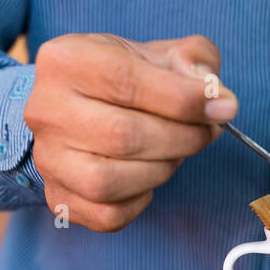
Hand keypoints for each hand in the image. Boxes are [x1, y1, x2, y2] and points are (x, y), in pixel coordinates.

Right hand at [24, 33, 236, 230]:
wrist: (75, 109)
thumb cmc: (121, 81)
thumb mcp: (156, 54)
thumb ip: (193, 61)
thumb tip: (215, 95)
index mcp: (66, 60)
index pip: (126, 81)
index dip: (183, 99)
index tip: (223, 107)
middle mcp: (46, 109)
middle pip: (122, 135)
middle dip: (182, 138)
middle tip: (206, 132)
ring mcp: (49, 159)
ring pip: (109, 182)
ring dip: (161, 171)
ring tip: (176, 153)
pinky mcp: (59, 198)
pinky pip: (108, 215)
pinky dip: (141, 201)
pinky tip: (148, 177)